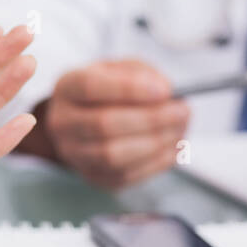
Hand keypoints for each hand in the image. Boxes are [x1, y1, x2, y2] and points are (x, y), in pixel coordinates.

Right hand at [41, 60, 188, 189]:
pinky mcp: (93, 177)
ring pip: (113, 155)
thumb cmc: (108, 90)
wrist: (87, 121)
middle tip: (183, 111)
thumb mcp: (121, 69)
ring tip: (180, 129)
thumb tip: (164, 91)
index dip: (129, 89)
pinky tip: (173, 147)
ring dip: (155, 143)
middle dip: (150, 119)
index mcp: (67, 88)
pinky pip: (125, 175)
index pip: (90, 87)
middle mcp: (63, 123)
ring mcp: (74, 154)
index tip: (165, 91)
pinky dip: (155, 163)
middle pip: (103, 125)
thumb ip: (141, 73)